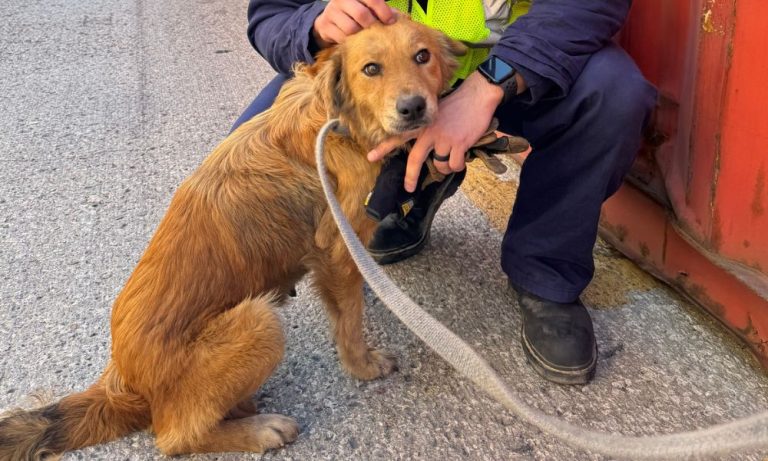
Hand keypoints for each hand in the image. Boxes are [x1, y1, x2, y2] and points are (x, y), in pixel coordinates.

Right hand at [313, 0, 396, 47]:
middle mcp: (341, 0)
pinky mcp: (325, 26)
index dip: (383, 11)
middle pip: (361, 14)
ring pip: (351, 28)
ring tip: (364, 36)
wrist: (327, 20)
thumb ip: (379, 10)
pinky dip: (350, 42)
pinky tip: (353, 41)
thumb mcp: (365, 7)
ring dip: (360, 36)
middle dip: (371, 25)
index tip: (390, 21)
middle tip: (376, 31)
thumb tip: (396, 17)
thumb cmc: (353, 13)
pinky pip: (341, 38)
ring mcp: (331, 12)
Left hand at [367, 72, 504, 191]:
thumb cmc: (458, 104)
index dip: (384, 148)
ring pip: (440, 166)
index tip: (370, 157)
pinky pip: (455, 165)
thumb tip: (428, 148)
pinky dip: (458, 165)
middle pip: (415, 160)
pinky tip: (462, 157)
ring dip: (446, 167)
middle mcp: (429, 132)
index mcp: (422, 125)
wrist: (477, 95)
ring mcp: (444, 139)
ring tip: (452, 157)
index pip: (399, 137)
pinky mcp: (459, 143)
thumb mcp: (436, 112)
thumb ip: (428, 128)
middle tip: (408, 188)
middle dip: (411, 177)